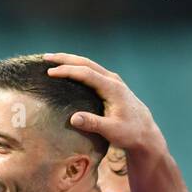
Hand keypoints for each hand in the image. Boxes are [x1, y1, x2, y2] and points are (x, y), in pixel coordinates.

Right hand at [43, 53, 161, 154]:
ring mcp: (112, 80)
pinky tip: (67, 70)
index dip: (67, 71)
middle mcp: (112, 80)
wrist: (146, 132)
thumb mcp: (112, 131)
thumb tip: (73, 118)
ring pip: (88, 64)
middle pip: (86, 63)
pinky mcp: (111, 85)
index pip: (86, 73)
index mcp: (112, 88)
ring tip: (52, 61)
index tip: (50, 73)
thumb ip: (93, 124)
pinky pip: (91, 71)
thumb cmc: (130, 132)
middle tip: (46, 58)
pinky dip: (77, 68)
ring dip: (70, 61)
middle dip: (65, 59)